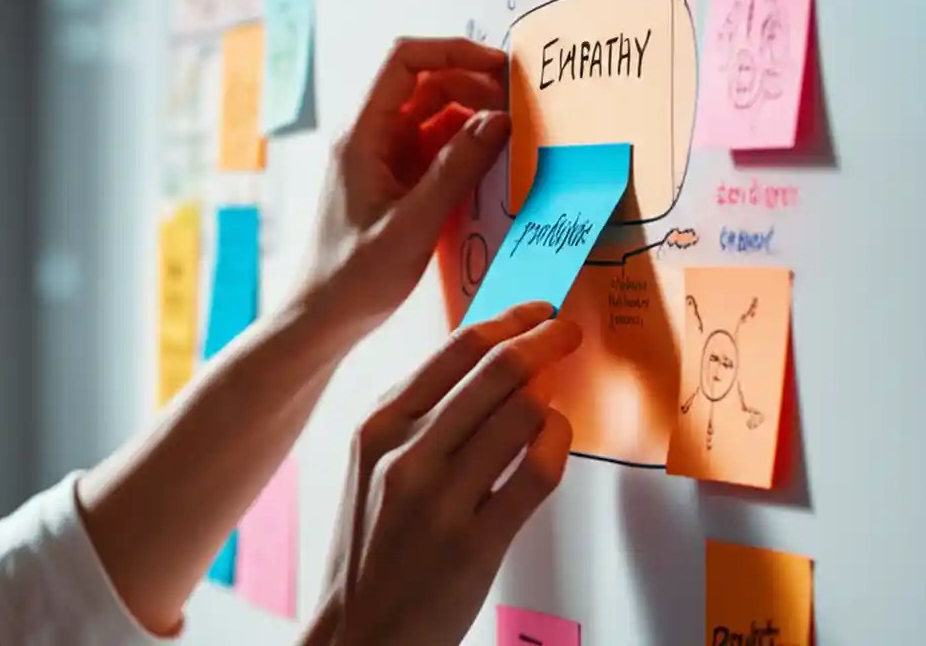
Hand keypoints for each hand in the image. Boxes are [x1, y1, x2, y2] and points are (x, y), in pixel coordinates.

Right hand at [304, 303, 581, 645]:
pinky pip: (538, 472)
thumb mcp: (373, 464)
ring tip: (556, 398)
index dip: (510, 321)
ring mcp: (441, 499)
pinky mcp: (476, 543)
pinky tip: (554, 440)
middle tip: (568, 332)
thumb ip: (420, 414)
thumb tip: (488, 359)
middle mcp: (407, 455)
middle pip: (497, 371)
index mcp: (379, 426)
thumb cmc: (373, 544)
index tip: (538, 312)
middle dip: (545, 341)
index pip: (457, 350)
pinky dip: (557, 443)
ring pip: (522, 414)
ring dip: (552, 395)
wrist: (358, 632)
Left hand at [307, 37, 508, 331]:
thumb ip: (456, 170)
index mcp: (362, 135)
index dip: (454, 52)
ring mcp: (385, 158)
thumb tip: (499, 119)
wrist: (325, 317)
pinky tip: (494, 164)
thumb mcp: (413, 225)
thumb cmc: (356, 277)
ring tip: (513, 133)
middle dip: (474, 84)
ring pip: (436, 115)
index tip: (500, 67)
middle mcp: (371, 137)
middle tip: (520, 105)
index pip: (405, 62)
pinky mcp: (398, 182)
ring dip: (474, 116)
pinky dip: (467, 148)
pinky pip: (437, 148)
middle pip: (426, 83)